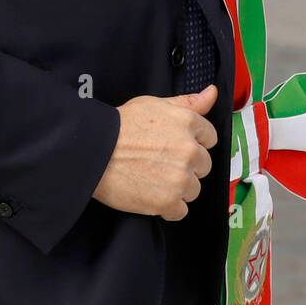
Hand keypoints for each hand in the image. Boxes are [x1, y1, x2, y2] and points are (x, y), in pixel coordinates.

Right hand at [92, 85, 218, 220]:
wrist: (94, 151)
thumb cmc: (120, 126)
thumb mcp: (154, 105)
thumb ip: (187, 102)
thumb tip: (211, 93)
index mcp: (188, 123)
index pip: (209, 138)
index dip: (193, 142)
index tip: (176, 146)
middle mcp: (190, 150)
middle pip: (203, 166)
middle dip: (186, 166)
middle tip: (160, 163)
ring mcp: (181, 178)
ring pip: (193, 189)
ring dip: (177, 188)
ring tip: (153, 179)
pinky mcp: (169, 201)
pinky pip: (180, 211)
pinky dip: (167, 207)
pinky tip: (151, 194)